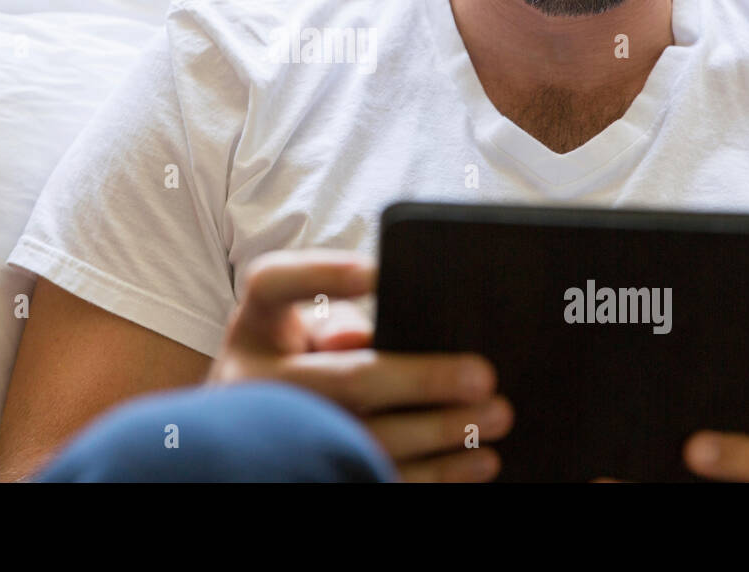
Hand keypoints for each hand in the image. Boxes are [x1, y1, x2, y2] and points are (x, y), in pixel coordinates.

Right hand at [206, 249, 513, 481]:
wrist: (261, 431)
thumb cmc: (300, 360)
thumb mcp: (303, 330)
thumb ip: (335, 320)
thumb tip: (360, 340)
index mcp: (255, 328)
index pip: (272, 284)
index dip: (321, 275)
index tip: (376, 272)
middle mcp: (254, 383)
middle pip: (345, 378)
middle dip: (422, 379)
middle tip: (483, 376)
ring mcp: (276, 439)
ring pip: (369, 439)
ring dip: (441, 432)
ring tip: (494, 416)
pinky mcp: (309, 475)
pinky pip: (378, 477)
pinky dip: (435, 475)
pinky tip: (476, 461)